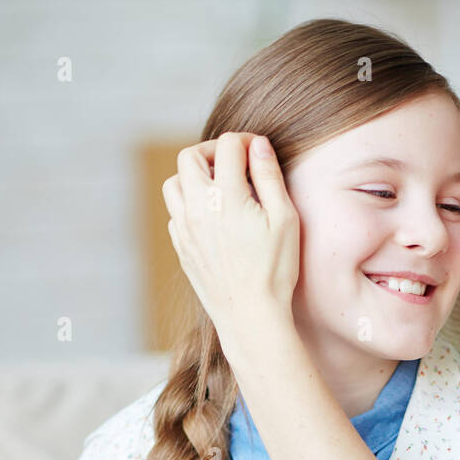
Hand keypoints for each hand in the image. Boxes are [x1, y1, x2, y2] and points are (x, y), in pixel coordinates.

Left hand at [161, 132, 299, 361]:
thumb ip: (270, 177)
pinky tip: (213, 217)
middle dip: (212, 151)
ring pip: (174, 183)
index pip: (227, 146)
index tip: (259, 152)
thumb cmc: (275, 271)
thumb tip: (259, 146)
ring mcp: (185, 229)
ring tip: (220, 188)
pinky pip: (175, 213)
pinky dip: (190, 205)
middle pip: (189, 157)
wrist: (251, 318)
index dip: (246, 142)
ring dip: (195, 177)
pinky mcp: (182, 248)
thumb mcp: (285, 220)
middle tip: (235, 163)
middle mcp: (197, 208)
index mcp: (226, 196)